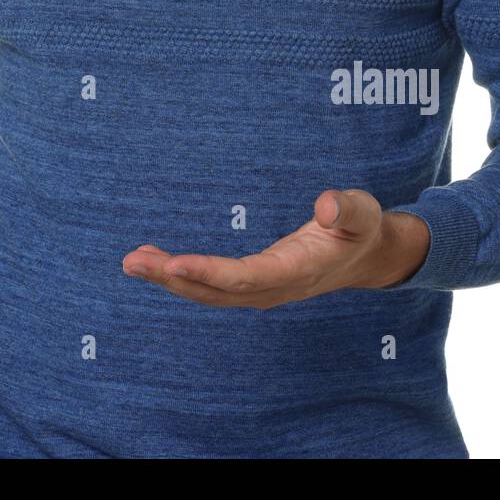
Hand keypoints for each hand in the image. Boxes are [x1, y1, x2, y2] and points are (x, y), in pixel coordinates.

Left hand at [121, 189, 430, 307]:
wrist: (367, 256)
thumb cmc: (360, 226)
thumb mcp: (362, 212)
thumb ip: (346, 209)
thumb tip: (327, 206)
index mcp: (298, 270)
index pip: (247, 277)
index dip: (210, 273)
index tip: (175, 263)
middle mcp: (274, 287)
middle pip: (217, 290)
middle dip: (174, 277)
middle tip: (132, 262)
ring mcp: (262, 289)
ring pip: (209, 292)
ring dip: (170, 278)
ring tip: (132, 262)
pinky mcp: (254, 283)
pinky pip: (212, 285)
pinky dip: (182, 276)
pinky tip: (156, 261)